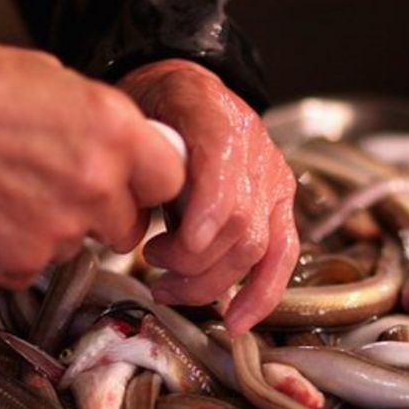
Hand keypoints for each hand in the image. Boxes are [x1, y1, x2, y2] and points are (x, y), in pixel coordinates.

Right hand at [0, 41, 183, 287]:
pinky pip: (34, 267)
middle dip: (107, 216)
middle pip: (130, 228)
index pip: (171, 182)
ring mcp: (60, 228)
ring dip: (59, 230)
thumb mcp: (63, 83)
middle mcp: (98, 185)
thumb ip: (106, 126)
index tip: (136, 186)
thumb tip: (124, 150)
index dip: (150, 184)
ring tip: (18, 193)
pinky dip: (17, 250)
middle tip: (71, 193)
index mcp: (118, 134)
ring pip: (79, 248)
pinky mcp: (19, 260)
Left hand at [118, 60, 298, 333]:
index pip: (222, 177)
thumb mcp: (136, 114)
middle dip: (191, 262)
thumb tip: (126, 215)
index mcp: (217, 120)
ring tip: (169, 288)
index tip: (167, 250)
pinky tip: (236, 321)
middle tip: (152, 264)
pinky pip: (283, 257)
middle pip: (237, 226)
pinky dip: (261, 294)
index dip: (200, 219)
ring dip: (209, 282)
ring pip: (255, 250)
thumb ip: (139, 161)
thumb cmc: (155, 106)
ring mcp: (273, 182)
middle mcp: (256, 154)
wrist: (187, 88)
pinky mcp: (280, 208)